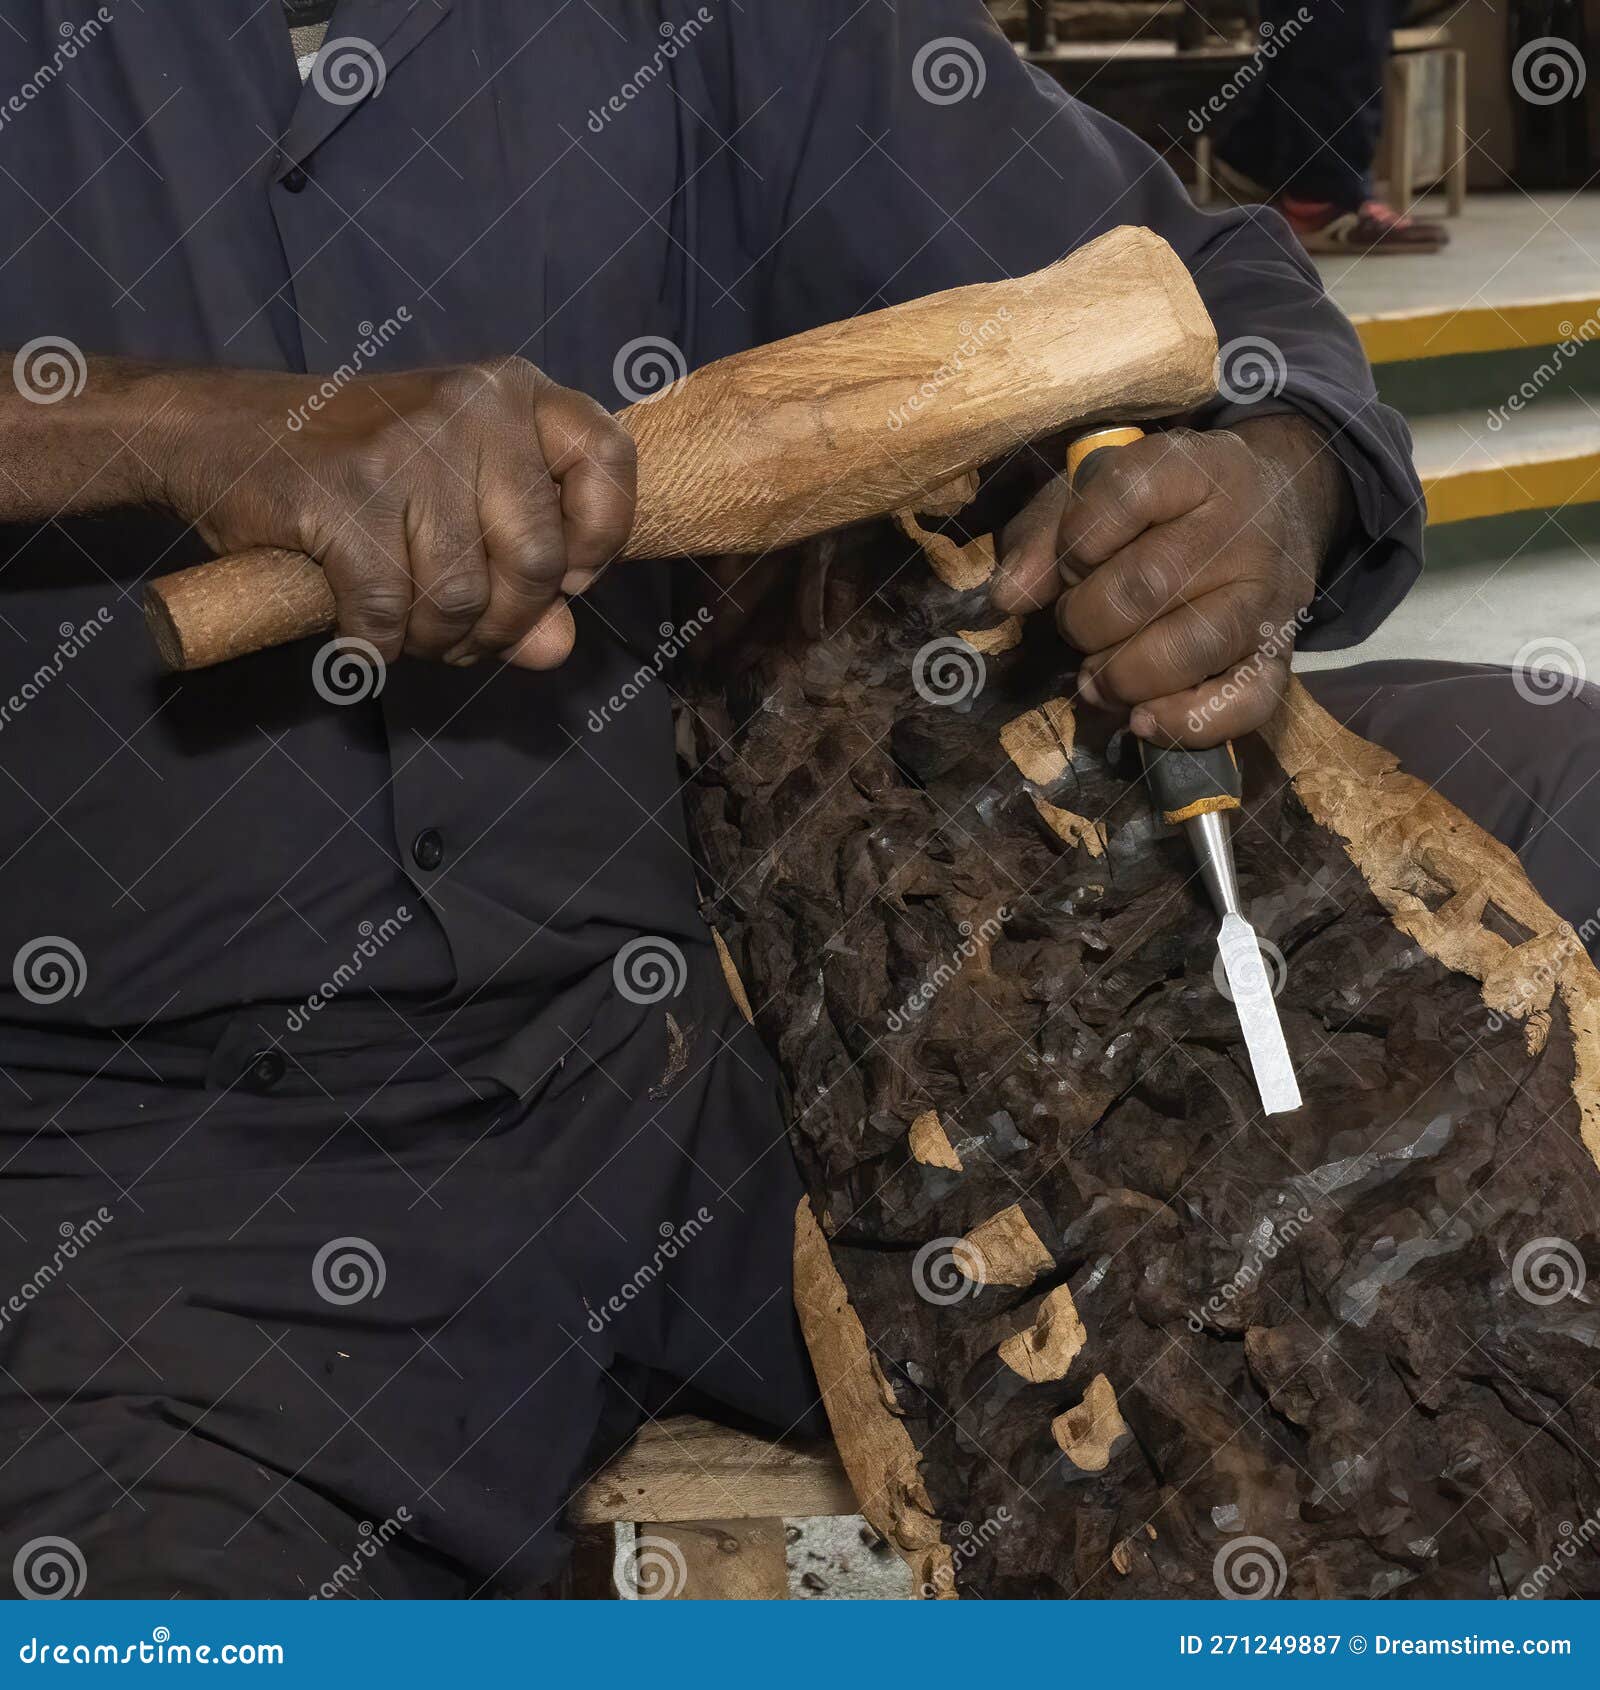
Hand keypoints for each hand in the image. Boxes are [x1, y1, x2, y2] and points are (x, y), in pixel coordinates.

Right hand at [151, 357, 636, 667]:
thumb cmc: (360, 467)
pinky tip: (365, 633)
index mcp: (511, 392)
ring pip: (462, 596)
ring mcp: (404, 449)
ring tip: (415, 632)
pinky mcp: (340, 495)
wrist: (220, 430)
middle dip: (506, 623)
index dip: (600, 539)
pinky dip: (377, 643)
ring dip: (439, 641)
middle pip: (536, 559)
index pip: (609, 460)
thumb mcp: (455, 500)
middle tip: (468, 635)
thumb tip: (556, 649)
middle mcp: (469, 408)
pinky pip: (387, 610)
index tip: (566, 577)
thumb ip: (521, 573)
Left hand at [990, 421, 1349, 746]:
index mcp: (1196, 470)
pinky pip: (1244, 703)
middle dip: (1085, 618)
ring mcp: (1266, 597)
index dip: (1076, 540)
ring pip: (1188, 649)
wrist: (1274, 508)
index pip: (1128, 493)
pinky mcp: (1281, 657)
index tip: (1068, 562)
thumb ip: (1044, 535)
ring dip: (1121, 676)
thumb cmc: (1161, 506)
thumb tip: (1008, 596)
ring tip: (1097, 676)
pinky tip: (1142, 720)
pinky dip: (1186, 723)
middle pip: (1145, 585)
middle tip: (1077, 623)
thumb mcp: (1096, 493)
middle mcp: (1242, 530)